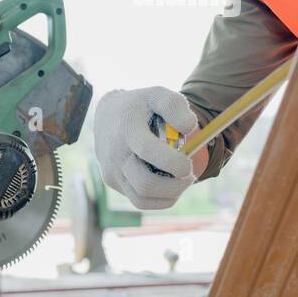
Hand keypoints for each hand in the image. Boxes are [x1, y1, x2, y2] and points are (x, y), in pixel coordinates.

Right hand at [93, 86, 200, 209]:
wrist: (107, 116)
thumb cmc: (140, 106)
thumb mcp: (157, 95)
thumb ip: (175, 105)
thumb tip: (190, 127)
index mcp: (127, 129)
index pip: (147, 151)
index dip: (171, 162)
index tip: (188, 164)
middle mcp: (115, 154)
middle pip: (145, 183)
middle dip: (175, 184)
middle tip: (190, 175)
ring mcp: (112, 171)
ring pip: (142, 198)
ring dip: (170, 194)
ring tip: (184, 181)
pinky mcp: (113, 182)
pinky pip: (139, 201)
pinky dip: (160, 200)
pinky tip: (172, 189)